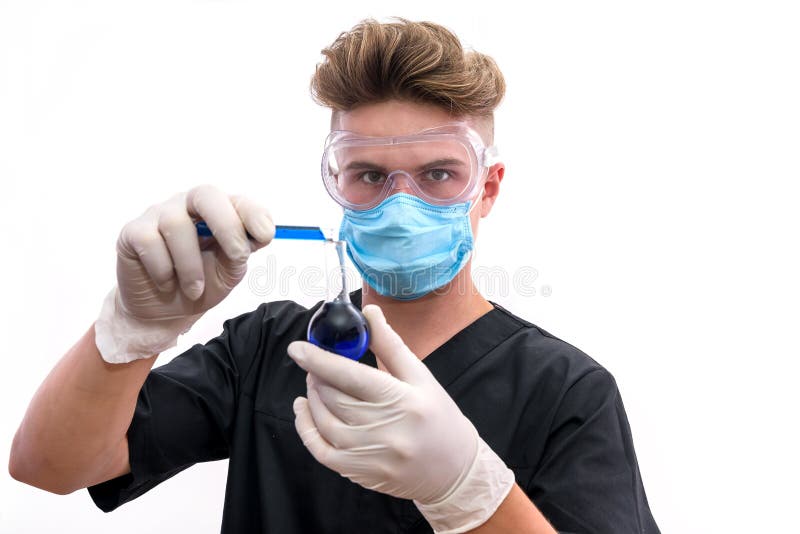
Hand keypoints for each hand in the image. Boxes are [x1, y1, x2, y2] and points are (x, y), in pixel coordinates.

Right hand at [95, 184, 273, 363]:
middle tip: (237, 255)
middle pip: (206, 195)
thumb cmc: (200, 285)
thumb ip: (241, 251)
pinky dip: (163, 270)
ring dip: (191, 266)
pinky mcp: (133, 232)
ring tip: (195, 289)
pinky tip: (166, 282)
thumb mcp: (228, 272)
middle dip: (227, 224)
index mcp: (218, 212)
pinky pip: (150, 242)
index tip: (265, 236)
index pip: (237, 200)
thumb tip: (258, 234)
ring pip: (176, 225)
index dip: (253, 213)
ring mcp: (159, 215)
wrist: (163, 312)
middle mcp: (188, 206)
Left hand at [288, 305, 514, 532]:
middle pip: (334, 398)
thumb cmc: (439, 417)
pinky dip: (306, 429)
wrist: (455, 470)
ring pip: (324, 422)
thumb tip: (370, 312)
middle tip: (317, 365)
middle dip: (318, 376)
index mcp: (403, 400)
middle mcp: (385, 429)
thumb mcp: (421, 377)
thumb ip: (391, 345)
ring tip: (314, 384)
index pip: (351, 376)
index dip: (319, 360)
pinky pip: (321, 451)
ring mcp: (370, 456)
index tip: (297, 348)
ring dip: (312, 399)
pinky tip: (303, 411)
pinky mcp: (360, 473)